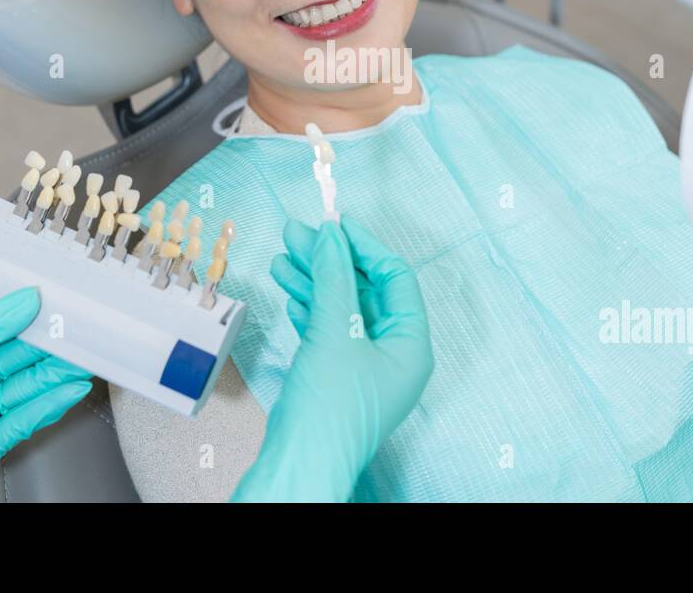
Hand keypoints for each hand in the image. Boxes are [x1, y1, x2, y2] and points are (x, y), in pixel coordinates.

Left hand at [0, 287, 91, 501]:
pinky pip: (24, 423)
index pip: (9, 329)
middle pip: (26, 359)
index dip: (37, 318)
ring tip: (89, 362)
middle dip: (57, 346)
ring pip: (30, 389)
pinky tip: (69, 392)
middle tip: (90, 333)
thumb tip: (23, 299)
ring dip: (59, 376)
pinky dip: (49, 408)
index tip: (67, 304)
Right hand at [232, 216, 433, 501]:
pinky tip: (290, 292)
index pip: (395, 279)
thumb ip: (334, 278)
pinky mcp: (337, 379)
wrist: (298, 467)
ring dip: (313, 281)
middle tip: (297, 234)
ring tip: (282, 257)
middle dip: (330, 261)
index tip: (336, 224)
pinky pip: (328, 332)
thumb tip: (332, 235)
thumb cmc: (328, 411)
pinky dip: (309, 309)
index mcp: (410, 346)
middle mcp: (393, 356)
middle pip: (364, 291)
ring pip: (341, 310)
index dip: (365, 248)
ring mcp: (364, 369)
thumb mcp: (335, 333)